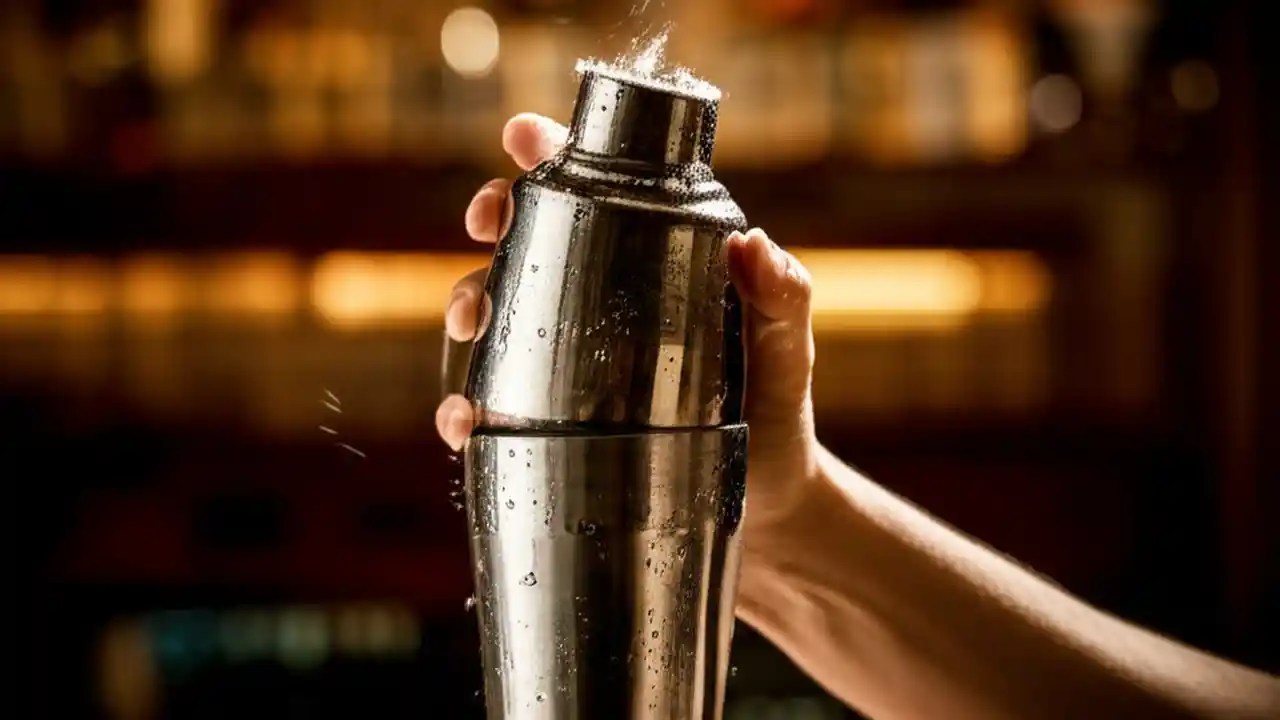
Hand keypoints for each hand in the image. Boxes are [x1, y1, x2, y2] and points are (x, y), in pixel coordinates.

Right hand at [436, 113, 820, 540]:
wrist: (765, 512)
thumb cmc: (776, 418)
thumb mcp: (787, 355)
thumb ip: (784, 299)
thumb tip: (754, 244)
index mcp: (654, 269)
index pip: (599, 198)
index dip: (552, 159)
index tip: (522, 138)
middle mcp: (602, 309)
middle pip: (530, 245)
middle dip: (495, 222)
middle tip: (484, 227)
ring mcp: (570, 369)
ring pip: (498, 317)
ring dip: (468, 304)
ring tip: (470, 323)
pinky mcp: (553, 429)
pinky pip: (497, 410)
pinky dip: (466, 409)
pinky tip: (466, 421)